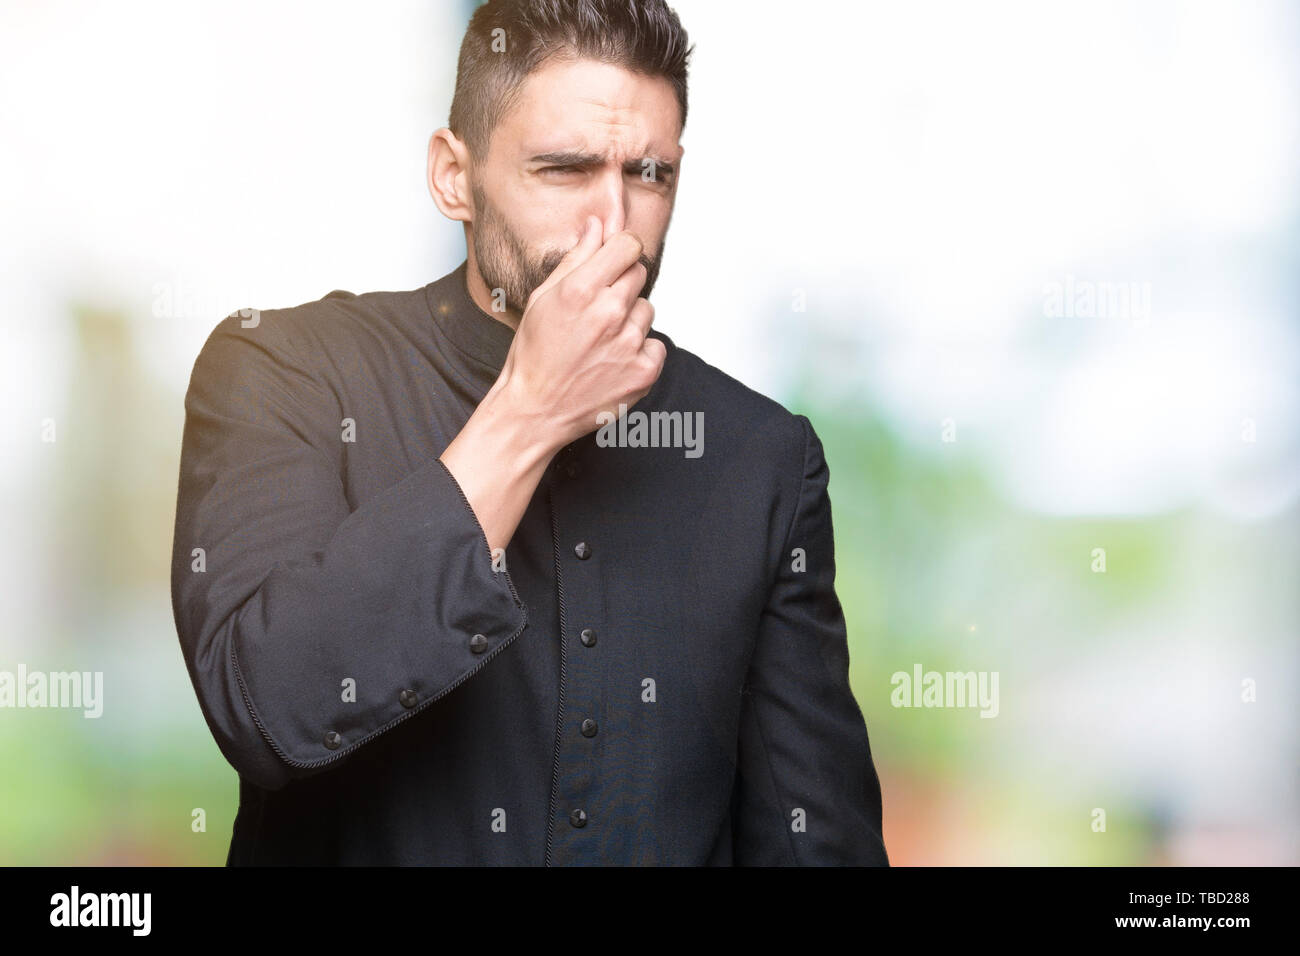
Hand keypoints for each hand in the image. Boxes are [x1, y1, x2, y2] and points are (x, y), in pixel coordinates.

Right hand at [495, 215, 666, 446]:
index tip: (614, 261)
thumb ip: (576, 258)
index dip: (621, 251)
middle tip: (597, 311)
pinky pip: (656, 344)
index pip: (628, 245)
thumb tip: (597, 225)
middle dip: (621, 285)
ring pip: (647, 310)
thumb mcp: (543, 298)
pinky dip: (640, 351)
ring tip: (601, 341)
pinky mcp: (644, 371)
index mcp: (581, 290)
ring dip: (630, 320)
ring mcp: (629, 344)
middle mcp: (608, 313)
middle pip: (638, 274)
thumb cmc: (534, 355)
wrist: (535, 410)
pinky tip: (613, 361)